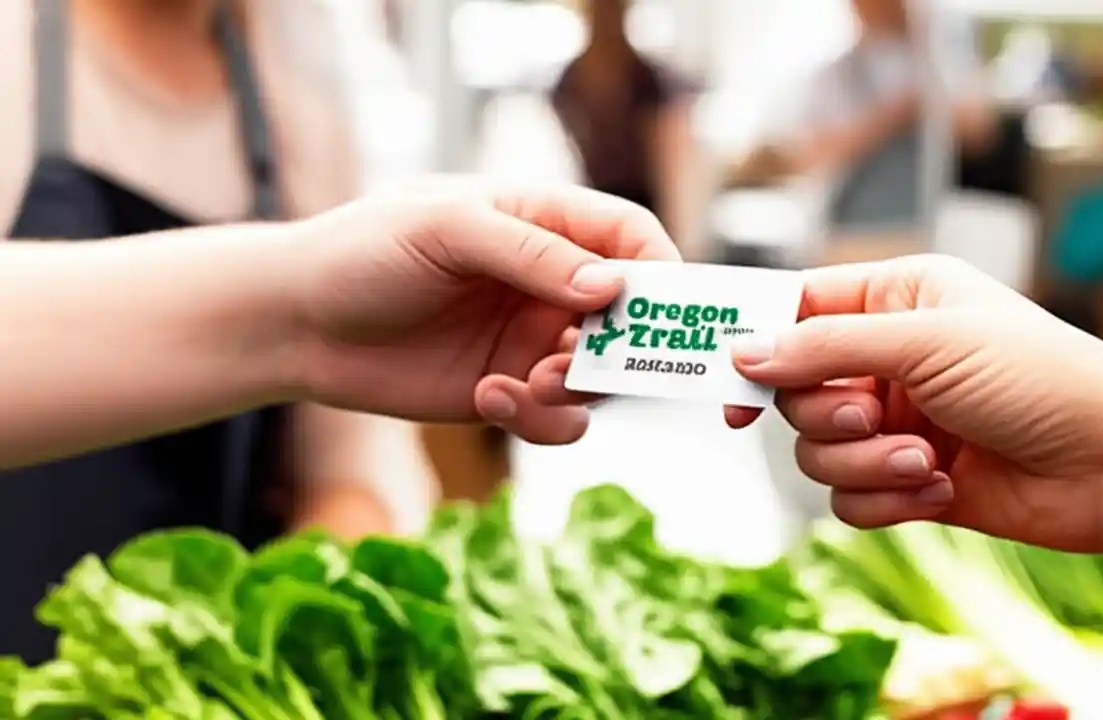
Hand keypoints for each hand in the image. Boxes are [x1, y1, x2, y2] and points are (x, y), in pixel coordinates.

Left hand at [289, 177, 678, 445]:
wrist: (296, 322)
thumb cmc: (363, 251)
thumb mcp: (446, 230)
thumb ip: (532, 253)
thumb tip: (613, 287)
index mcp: (544, 222)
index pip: (632, 238)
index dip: (660, 272)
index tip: (660, 312)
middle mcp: (550, 283)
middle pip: (633, 318)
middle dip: (624, 348)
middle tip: (578, 361)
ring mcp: (531, 340)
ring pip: (603, 378)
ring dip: (580, 387)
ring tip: (529, 382)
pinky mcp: (508, 392)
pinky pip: (559, 419)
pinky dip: (540, 419)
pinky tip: (487, 397)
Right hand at [728, 255, 1102, 554]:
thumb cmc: (1042, 379)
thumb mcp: (928, 342)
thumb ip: (825, 347)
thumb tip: (741, 352)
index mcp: (895, 300)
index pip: (797, 307)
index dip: (757, 339)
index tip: (728, 378)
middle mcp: (888, 358)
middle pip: (796, 388)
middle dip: (828, 413)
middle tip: (871, 416)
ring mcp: (896, 421)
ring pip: (815, 450)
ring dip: (865, 462)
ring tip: (926, 459)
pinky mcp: (907, 481)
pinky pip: (847, 498)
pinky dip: (885, 499)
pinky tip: (943, 487)